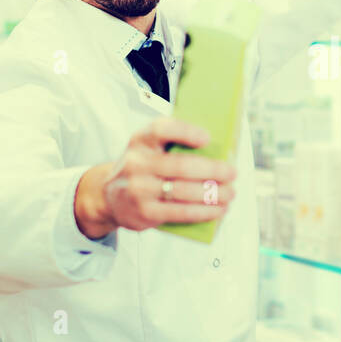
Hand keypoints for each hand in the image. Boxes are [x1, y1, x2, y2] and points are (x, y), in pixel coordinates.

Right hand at [75, 119, 235, 236]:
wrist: (108, 197)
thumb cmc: (142, 168)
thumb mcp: (148, 149)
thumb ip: (173, 144)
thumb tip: (219, 147)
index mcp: (140, 140)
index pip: (161, 129)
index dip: (185, 132)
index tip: (207, 138)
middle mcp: (136, 163)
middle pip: (181, 165)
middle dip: (213, 170)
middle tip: (232, 173)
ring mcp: (138, 189)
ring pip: (183, 191)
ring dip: (213, 194)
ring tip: (230, 194)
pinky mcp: (144, 212)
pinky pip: (180, 212)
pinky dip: (203, 211)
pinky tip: (218, 210)